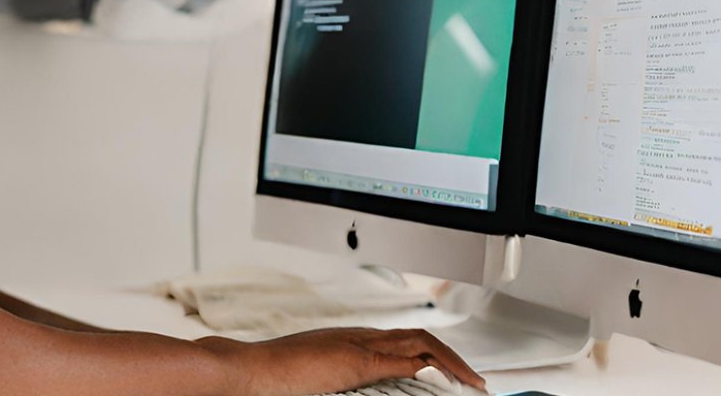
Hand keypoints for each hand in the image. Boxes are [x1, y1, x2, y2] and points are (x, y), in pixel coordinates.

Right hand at [201, 327, 485, 395]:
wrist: (248, 371)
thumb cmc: (271, 377)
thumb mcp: (313, 376)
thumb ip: (336, 377)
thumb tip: (342, 385)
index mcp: (347, 340)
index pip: (400, 339)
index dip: (430, 353)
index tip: (448, 374)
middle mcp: (356, 336)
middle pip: (417, 336)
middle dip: (451, 356)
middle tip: (473, 379)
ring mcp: (357, 345)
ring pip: (418, 341)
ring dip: (451, 360)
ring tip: (472, 381)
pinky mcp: (356, 361)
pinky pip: (403, 359)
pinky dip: (431, 366)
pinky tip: (447, 380)